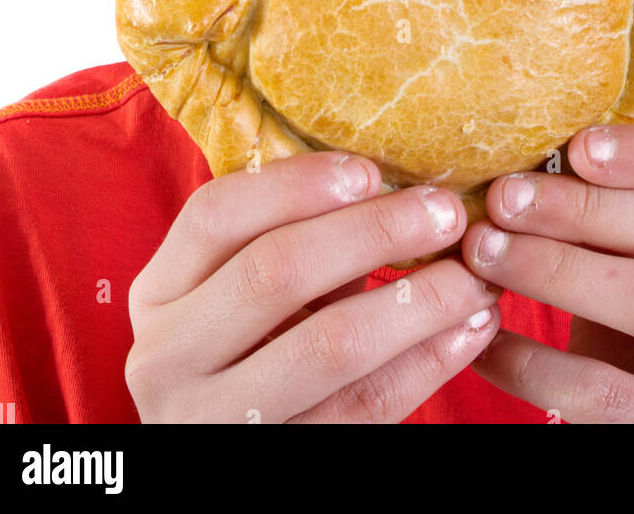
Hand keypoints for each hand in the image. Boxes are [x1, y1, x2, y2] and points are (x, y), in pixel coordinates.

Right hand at [125, 151, 501, 422]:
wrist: (227, 447)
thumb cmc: (248, 351)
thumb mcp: (239, 296)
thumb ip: (289, 243)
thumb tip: (395, 184)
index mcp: (158, 293)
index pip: (215, 214)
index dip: (296, 184)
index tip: (370, 170)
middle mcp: (167, 357)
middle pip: (275, 271)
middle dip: (373, 232)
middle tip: (445, 213)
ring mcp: (215, 421)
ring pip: (328, 345)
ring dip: (416, 302)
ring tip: (475, 276)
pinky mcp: (275, 464)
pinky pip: (364, 408)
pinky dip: (427, 363)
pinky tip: (469, 331)